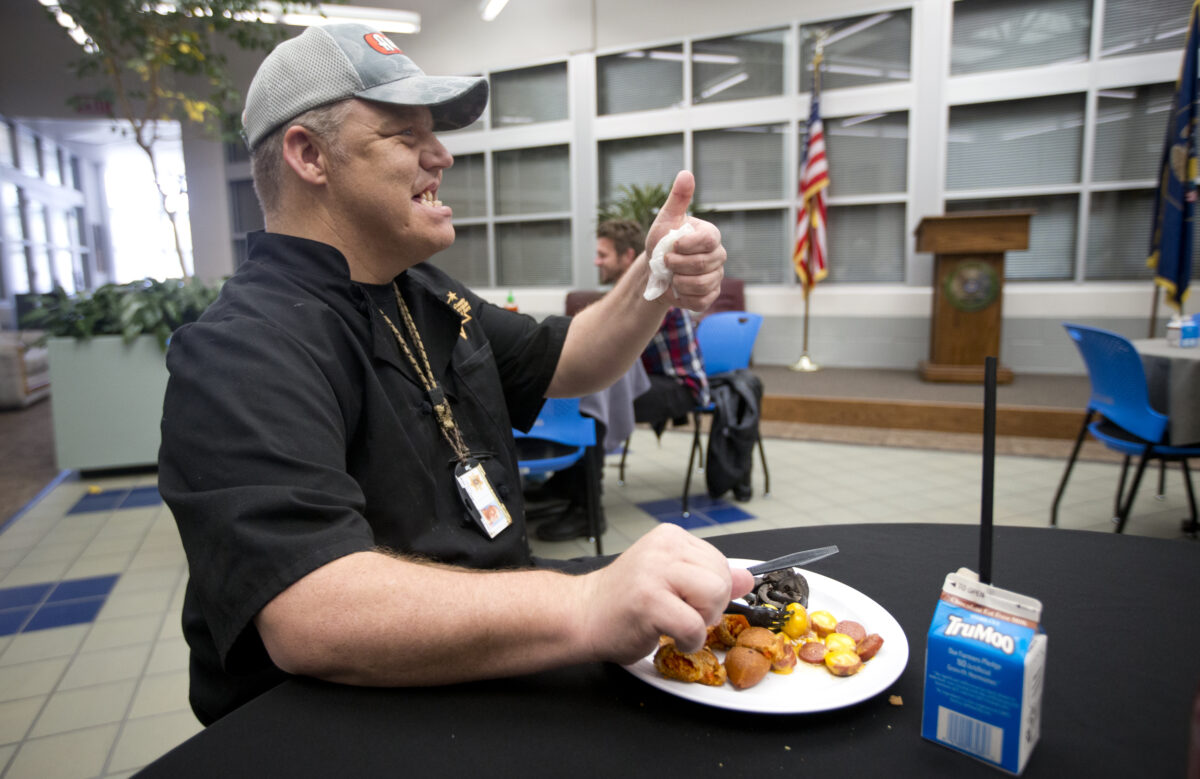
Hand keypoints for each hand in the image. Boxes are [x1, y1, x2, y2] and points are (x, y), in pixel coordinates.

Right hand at [577, 524, 754, 664]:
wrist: (580, 616)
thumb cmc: (622, 603)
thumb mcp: (671, 581)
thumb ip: (708, 578)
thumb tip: (748, 578)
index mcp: (671, 537)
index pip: (721, 563)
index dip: (710, 592)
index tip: (683, 600)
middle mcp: (664, 547)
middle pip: (722, 579)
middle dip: (708, 608)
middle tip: (676, 613)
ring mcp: (655, 570)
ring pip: (714, 597)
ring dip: (699, 623)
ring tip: (672, 623)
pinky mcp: (649, 599)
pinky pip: (694, 626)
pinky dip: (687, 641)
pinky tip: (666, 636)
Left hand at [644, 171, 727, 310]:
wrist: (654, 272)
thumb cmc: (661, 243)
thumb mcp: (666, 220)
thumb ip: (678, 199)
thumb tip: (686, 173)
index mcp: (710, 235)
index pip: (707, 241)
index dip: (686, 246)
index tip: (672, 245)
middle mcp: (718, 256)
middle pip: (701, 265)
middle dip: (676, 265)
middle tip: (665, 262)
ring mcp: (716, 277)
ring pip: (701, 284)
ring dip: (678, 282)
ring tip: (671, 276)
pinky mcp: (710, 295)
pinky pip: (700, 301)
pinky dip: (683, 297)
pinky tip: (676, 289)